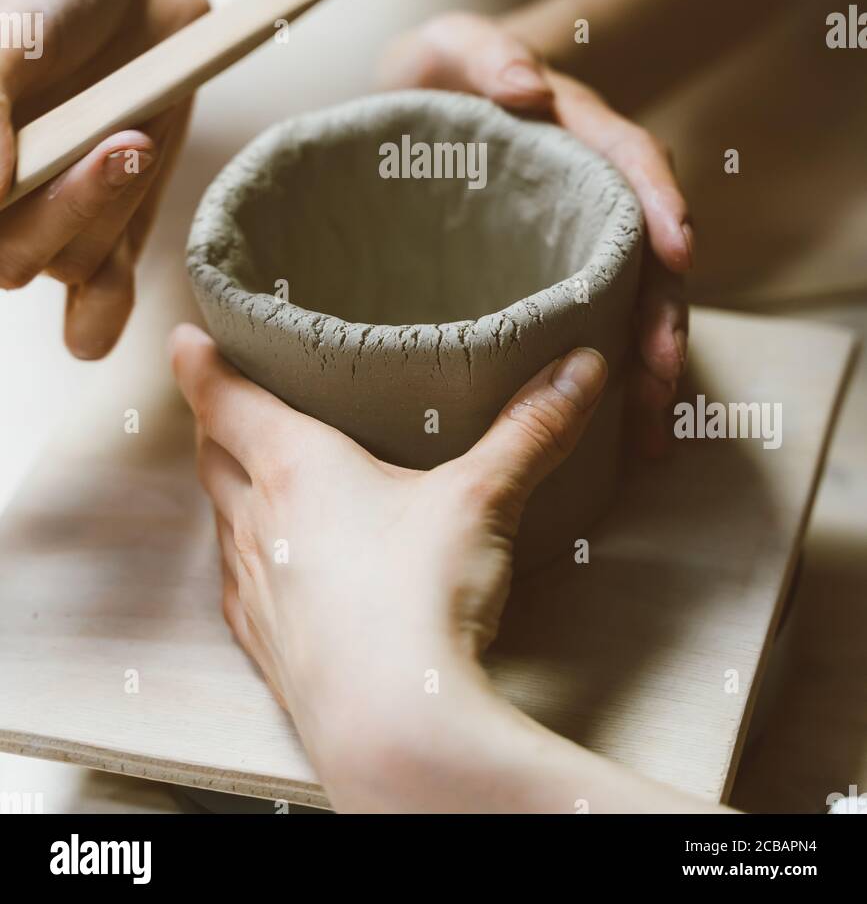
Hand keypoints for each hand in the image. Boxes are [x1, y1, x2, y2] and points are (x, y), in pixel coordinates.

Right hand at [0, 0, 206, 356]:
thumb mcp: (16, 23)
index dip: (0, 208)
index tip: (20, 170)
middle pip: (5, 258)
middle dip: (61, 208)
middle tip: (117, 138)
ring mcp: (44, 211)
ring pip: (57, 266)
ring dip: (101, 215)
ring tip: (134, 138)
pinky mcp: (106, 223)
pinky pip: (95, 298)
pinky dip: (103, 308)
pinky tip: (110, 295)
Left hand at [170, 323, 608, 811]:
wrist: (394, 728)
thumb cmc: (422, 597)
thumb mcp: (483, 497)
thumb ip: (531, 429)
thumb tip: (581, 367)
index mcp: (295, 466)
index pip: (225, 399)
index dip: (201, 364)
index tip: (183, 340)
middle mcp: (258, 521)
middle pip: (213, 454)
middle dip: (214, 422)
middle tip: (222, 400)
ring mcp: (254, 588)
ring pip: (221, 519)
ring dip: (229, 491)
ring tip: (252, 478)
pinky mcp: (265, 646)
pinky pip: (238, 585)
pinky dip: (246, 561)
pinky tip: (272, 571)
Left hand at [380, 11, 692, 456]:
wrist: (430, 103)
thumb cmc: (445, 75)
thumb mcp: (456, 46)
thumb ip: (486, 53)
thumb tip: (526, 85)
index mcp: (578, 133)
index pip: (632, 162)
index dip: (659, 204)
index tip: (679, 252)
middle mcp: (592, 192)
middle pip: (645, 254)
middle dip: (662, 314)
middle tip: (660, 371)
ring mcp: (577, 241)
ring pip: (630, 303)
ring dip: (646, 362)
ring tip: (648, 426)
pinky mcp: (554, 282)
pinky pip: (594, 329)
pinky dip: (607, 382)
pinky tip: (614, 440)